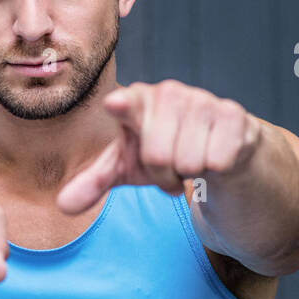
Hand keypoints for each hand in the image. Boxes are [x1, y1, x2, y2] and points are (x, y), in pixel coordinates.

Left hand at [57, 79, 263, 213]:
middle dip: (162, 175)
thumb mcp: (127, 167)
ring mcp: (204, 101)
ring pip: (188, 162)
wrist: (218, 150)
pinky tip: (213, 157)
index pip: (128, 104)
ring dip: (189, 174)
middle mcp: (170, 94)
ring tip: (190, 161)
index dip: (124, 106)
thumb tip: (63, 205)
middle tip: (169, 168)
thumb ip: (95, 182)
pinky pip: (218, 161)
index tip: (115, 105)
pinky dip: (214, 170)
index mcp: (136, 101)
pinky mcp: (235, 117)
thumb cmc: (165, 152)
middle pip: (157, 156)